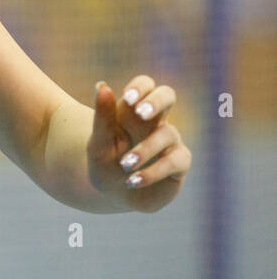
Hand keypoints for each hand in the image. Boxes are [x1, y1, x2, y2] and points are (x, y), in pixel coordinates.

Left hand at [88, 76, 191, 211]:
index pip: (145, 85)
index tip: (128, 98)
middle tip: (141, 113)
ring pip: (168, 133)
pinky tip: (134, 180)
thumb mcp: (99, 141)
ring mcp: (169, 142)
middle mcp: (154, 122)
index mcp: (133, 111)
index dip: (141, 87)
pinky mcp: (179, 165)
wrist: (113, 193)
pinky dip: (154, 171)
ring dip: (145, 148)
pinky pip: (176, 161)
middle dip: (156, 101)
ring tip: (124, 164)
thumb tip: (101, 85)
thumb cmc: (105, 162)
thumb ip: (102, 116)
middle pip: (167, 95)